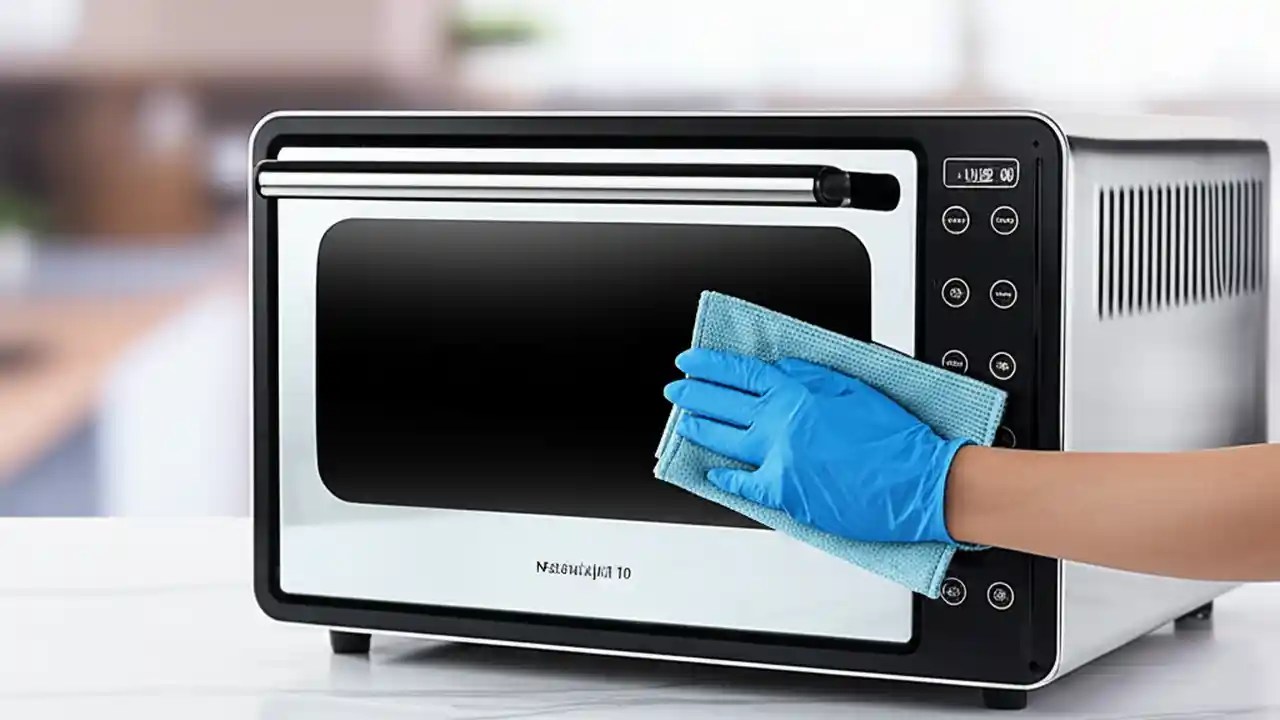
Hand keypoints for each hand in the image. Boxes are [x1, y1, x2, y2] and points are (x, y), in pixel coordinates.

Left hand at [663, 348, 968, 543]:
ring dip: (699, 429)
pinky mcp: (784, 492)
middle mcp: (781, 421)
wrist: (918, 480)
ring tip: (683, 423)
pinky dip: (724, 478)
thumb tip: (780, 369)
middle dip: (693, 394)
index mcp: (798, 392)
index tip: (690, 361)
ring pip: (724, 439)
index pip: (740, 372)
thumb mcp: (854, 387)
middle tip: (677, 391)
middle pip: (723, 403)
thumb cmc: (895, 437)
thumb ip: (810, 375)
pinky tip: (713, 473)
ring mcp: (778, 457)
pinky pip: (742, 484)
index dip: (710, 366)